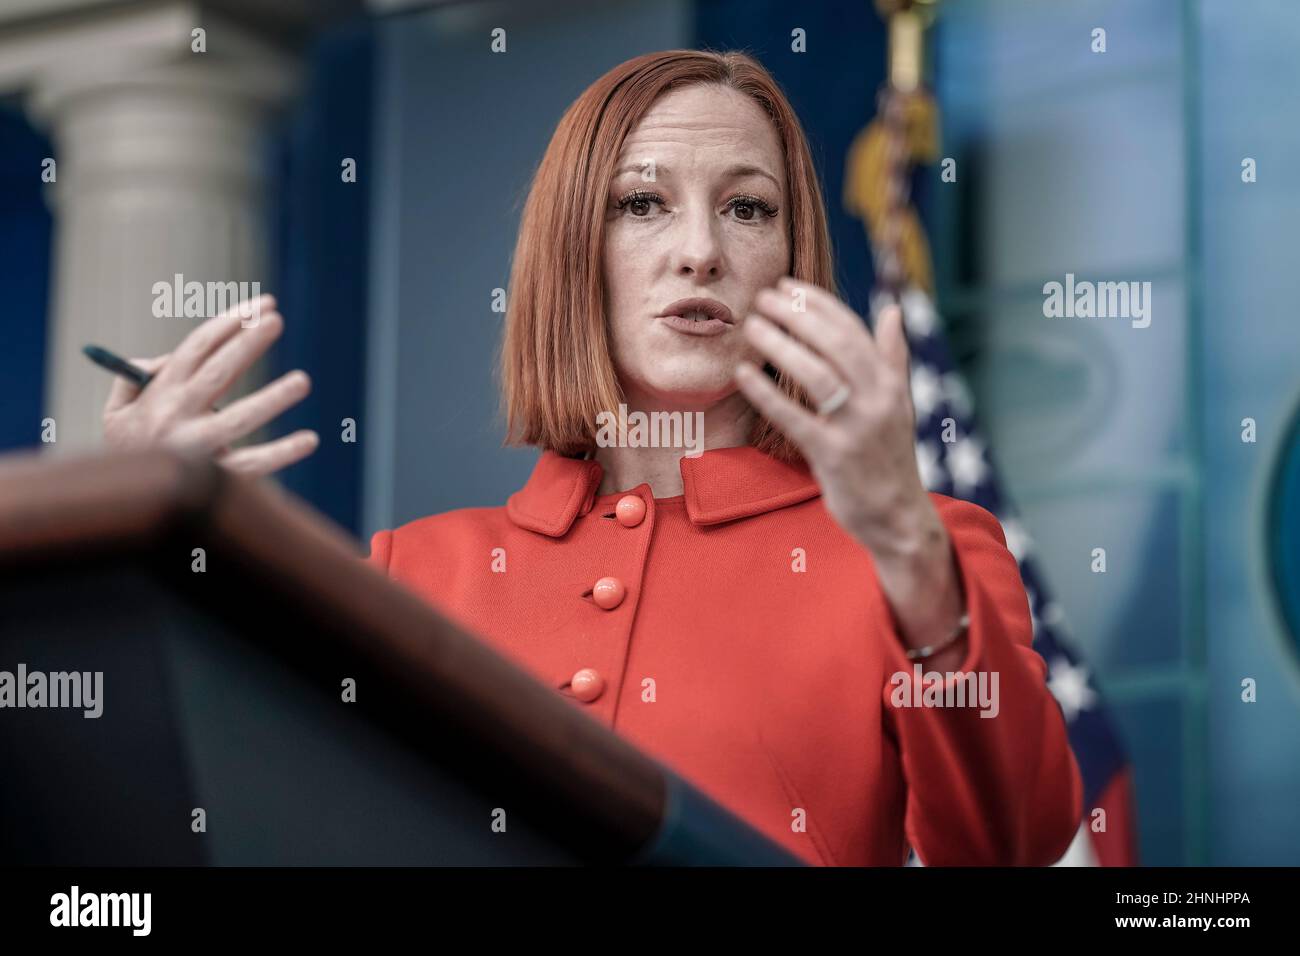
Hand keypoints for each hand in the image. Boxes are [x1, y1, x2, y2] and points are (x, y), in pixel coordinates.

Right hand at [102, 294, 318, 476]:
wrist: (121, 506)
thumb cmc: (129, 452)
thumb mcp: (117, 412)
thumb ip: (135, 377)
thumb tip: (171, 356)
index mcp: (158, 394)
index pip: (197, 348)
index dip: (231, 323)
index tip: (263, 305)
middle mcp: (175, 417)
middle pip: (217, 373)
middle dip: (247, 343)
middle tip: (277, 320)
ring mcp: (193, 449)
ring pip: (236, 420)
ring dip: (271, 400)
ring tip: (303, 381)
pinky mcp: (211, 479)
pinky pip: (251, 466)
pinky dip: (281, 454)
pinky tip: (310, 440)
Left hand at [733, 277, 963, 653]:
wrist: (899, 518)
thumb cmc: (888, 457)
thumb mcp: (899, 404)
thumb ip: (893, 357)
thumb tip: (893, 310)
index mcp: (890, 382)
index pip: (853, 328)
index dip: (818, 302)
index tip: (787, 285)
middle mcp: (877, 399)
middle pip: (833, 342)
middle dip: (796, 315)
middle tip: (762, 298)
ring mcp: (856, 427)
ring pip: (815, 373)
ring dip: (780, 344)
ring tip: (751, 326)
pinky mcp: (833, 456)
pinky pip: (794, 417)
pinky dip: (766, 392)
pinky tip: (741, 373)